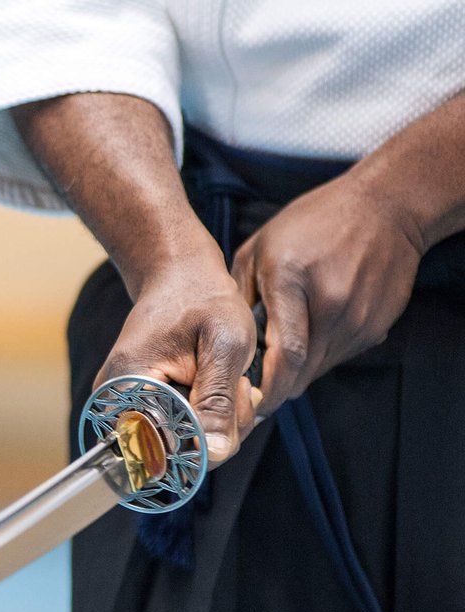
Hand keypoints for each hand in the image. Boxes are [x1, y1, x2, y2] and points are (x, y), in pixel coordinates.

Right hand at [94, 247, 260, 463]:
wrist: (180, 277)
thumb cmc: (204, 301)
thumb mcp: (225, 345)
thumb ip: (219, 402)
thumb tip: (214, 455)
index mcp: (129, 383)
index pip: (166, 445)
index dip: (210, 437)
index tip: (237, 394)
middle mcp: (115, 400)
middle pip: (172, 450)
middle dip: (218, 427)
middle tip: (236, 382)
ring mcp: (124, 405)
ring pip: (179, 444)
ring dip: (216, 421)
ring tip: (227, 379)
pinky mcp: (138, 407)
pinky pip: (177, 432)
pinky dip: (205, 417)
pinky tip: (215, 388)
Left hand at [231, 170, 424, 414]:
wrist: (386, 205)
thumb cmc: (312, 222)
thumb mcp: (260, 248)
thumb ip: (240, 296)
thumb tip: (224, 344)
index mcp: (293, 280)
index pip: (283, 353)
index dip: (266, 389)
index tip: (249, 406)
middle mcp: (331, 303)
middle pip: (302, 370)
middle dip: (276, 392)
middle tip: (255, 403)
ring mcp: (359, 316)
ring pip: (320, 367)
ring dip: (297, 375)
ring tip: (277, 371)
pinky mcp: (377, 324)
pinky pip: (339, 356)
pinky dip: (319, 358)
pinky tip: (308, 340)